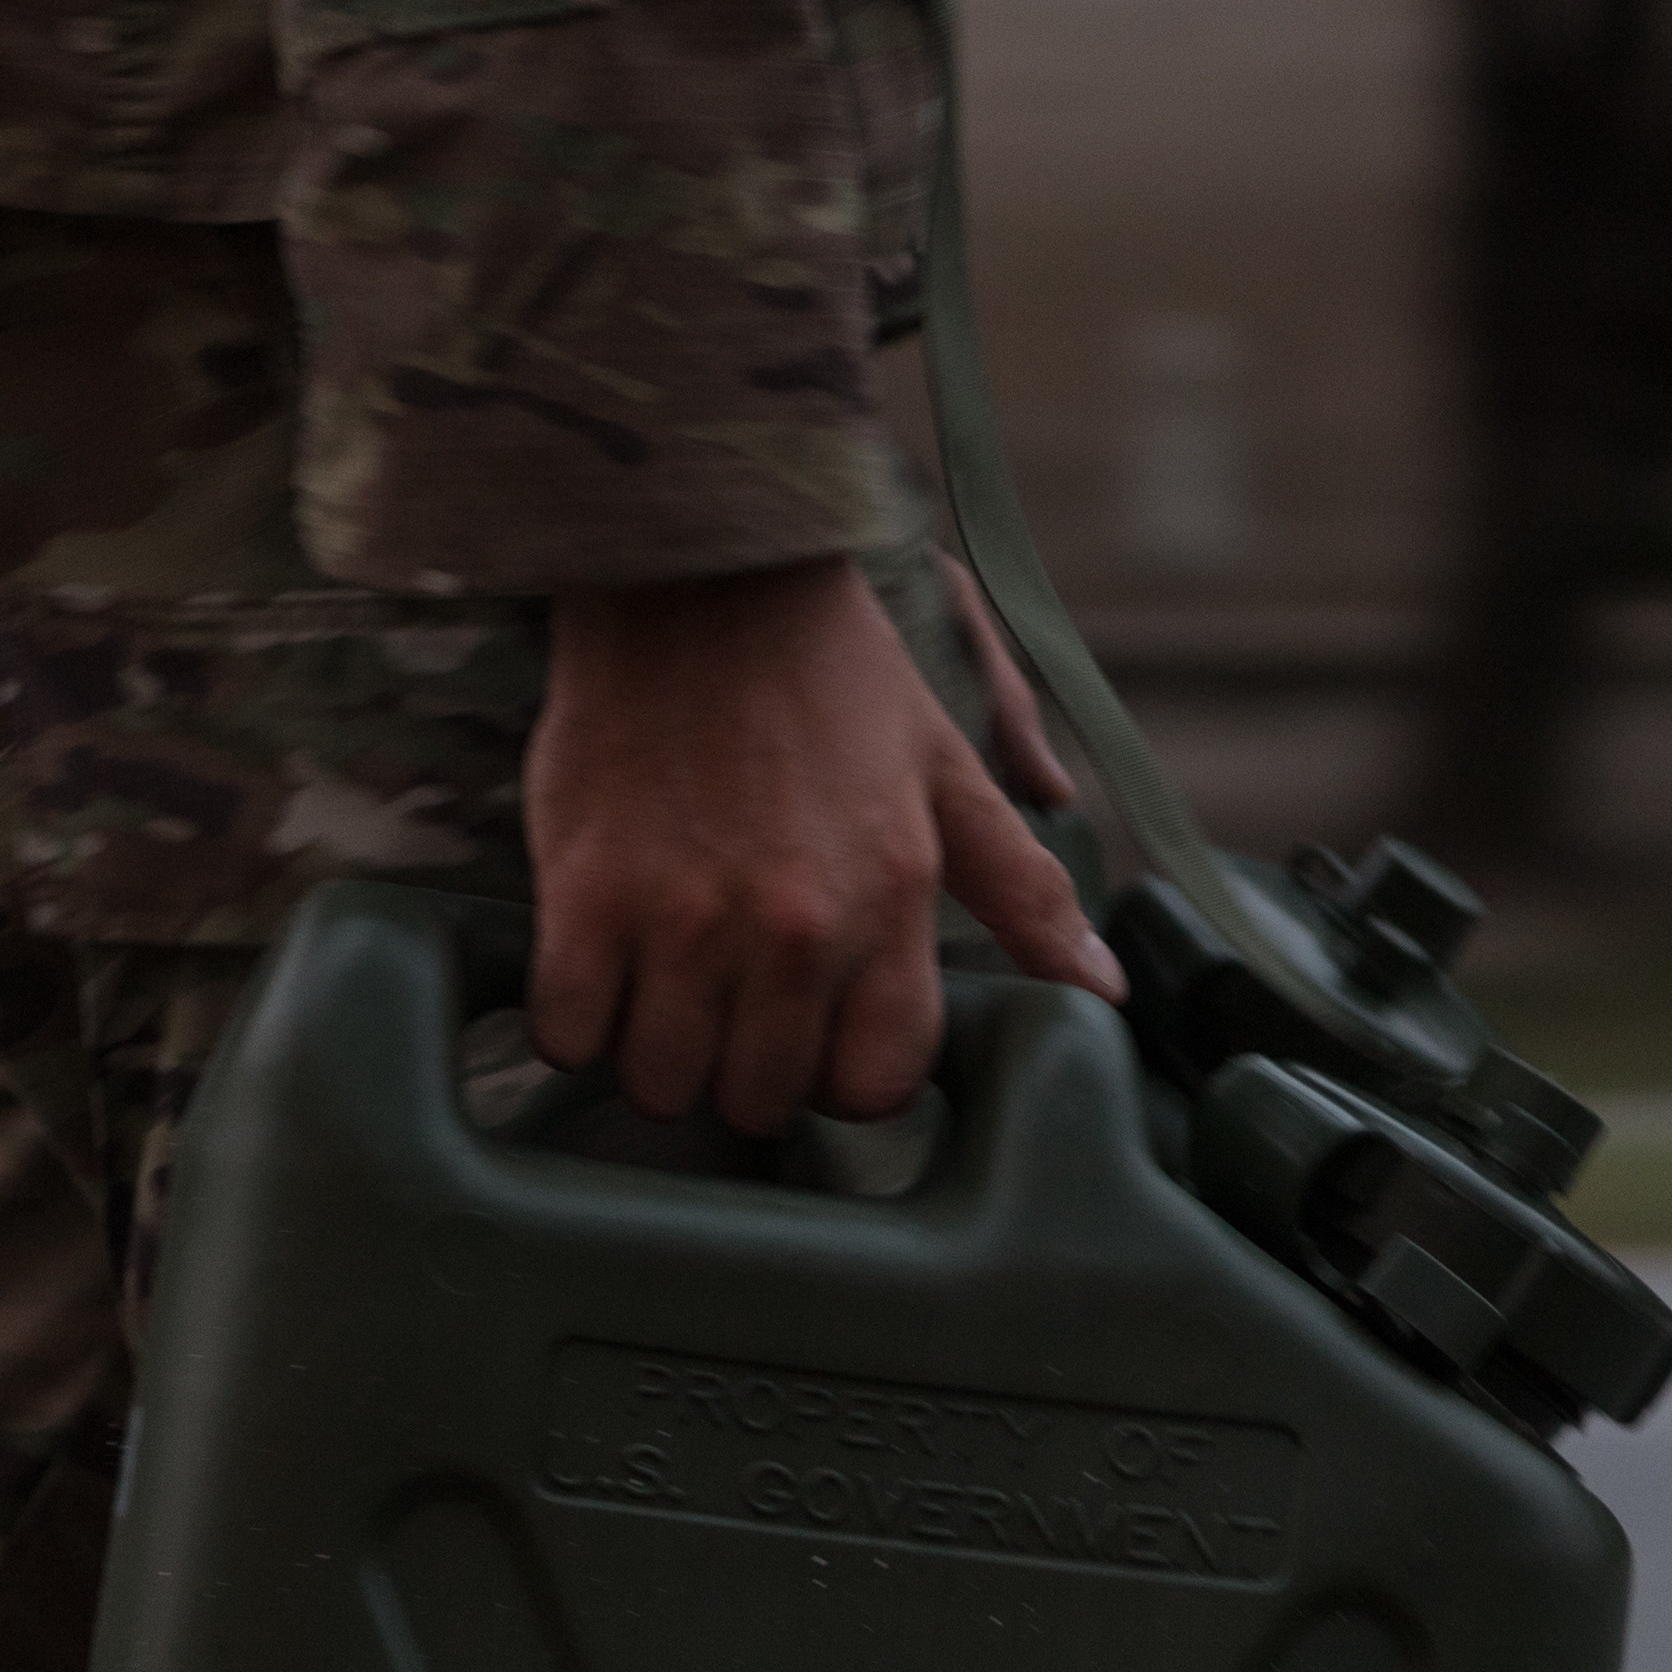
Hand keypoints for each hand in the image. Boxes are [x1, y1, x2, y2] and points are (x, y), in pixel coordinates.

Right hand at [524, 554, 1122, 1135]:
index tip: (816, 1033)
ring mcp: (685, 920)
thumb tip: (1102, 990)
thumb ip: (1024, 890)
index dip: (842, 1076)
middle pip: (760, 1100)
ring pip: (664, 1084)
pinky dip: (577, 1022)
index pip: (873, 1085)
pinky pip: (568, 1035)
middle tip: (729, 1004)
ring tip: (662, 988)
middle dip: (746, 1070)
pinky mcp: (586, 896)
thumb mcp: (945, 771)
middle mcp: (794, 930)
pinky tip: (596, 969)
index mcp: (890, 903)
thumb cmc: (830, 671)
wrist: (699, 571)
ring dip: (659, 1054)